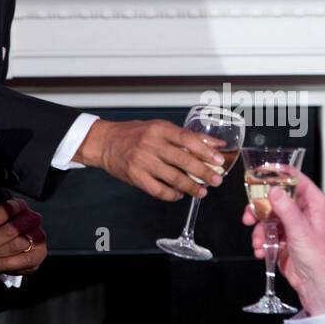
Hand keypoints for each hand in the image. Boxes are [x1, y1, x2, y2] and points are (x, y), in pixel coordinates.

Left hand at [0, 199, 47, 274]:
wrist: (13, 249)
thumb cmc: (1, 235)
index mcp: (20, 207)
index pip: (7, 209)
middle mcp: (32, 219)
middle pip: (12, 229)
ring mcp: (38, 235)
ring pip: (18, 244)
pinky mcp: (40, 253)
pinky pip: (25, 259)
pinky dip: (7, 263)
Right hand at [74, 118, 225, 200]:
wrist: (105, 142)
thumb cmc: (135, 134)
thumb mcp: (161, 128)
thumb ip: (187, 136)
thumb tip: (216, 144)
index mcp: (159, 129)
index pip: (187, 139)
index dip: (205, 151)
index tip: (219, 160)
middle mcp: (151, 144)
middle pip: (183, 160)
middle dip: (203, 172)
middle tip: (216, 180)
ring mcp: (142, 161)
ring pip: (173, 177)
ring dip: (191, 187)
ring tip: (202, 192)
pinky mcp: (135, 177)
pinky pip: (158, 190)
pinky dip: (172, 195)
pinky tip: (179, 195)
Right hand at [240, 172, 324, 315]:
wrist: (319, 288)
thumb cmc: (321, 261)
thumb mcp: (301, 231)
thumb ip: (286, 208)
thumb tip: (273, 190)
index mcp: (314, 203)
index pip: (295, 179)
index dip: (277, 175)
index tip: (260, 174)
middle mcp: (303, 212)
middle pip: (275, 198)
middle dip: (260, 208)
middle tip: (250, 216)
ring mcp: (293, 227)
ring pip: (268, 217)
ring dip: (259, 230)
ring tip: (258, 242)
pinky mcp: (284, 241)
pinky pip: (267, 234)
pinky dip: (261, 242)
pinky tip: (261, 251)